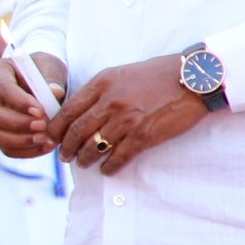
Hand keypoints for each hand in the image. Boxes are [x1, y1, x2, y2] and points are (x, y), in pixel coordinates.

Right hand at [0, 52, 66, 157]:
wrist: (42, 83)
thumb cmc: (43, 70)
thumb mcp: (50, 66)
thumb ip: (52, 78)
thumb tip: (55, 92)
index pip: (1, 88)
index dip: (19, 102)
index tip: (40, 111)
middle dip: (17, 123)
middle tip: (43, 126)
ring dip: (20, 141)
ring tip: (46, 139)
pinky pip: (5, 149)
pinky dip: (26, 151)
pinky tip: (46, 146)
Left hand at [53, 54, 210, 174]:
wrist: (194, 79)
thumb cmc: (158, 75)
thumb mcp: (121, 74)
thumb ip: (100, 90)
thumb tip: (79, 110)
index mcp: (102, 83)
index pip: (67, 110)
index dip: (55, 128)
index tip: (51, 138)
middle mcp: (110, 102)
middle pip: (77, 131)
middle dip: (66, 148)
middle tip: (64, 156)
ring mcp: (126, 120)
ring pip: (94, 147)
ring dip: (85, 159)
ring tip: (83, 163)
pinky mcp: (143, 136)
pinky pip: (118, 158)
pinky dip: (109, 167)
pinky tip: (107, 170)